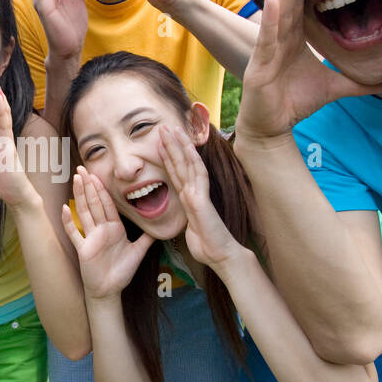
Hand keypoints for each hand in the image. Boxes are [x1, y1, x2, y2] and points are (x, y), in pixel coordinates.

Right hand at [60, 167, 153, 299]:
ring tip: (75, 179)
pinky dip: (69, 221)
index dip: (102, 189)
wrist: (110, 290)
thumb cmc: (121, 272)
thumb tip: (160, 227)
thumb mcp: (138, 252)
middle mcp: (101, 229)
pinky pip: (74, 233)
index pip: (107, 204)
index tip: (96, 174)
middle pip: (94, 203)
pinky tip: (65, 208)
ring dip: (79, 195)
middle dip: (88, 185)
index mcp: (113, 227)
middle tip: (82, 168)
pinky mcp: (83, 248)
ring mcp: (90, 238)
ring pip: (84, 212)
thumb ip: (147, 238)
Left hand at [158, 124, 243, 269]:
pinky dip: (192, 159)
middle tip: (163, 126)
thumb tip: (186, 223)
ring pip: (188, 163)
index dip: (169, 157)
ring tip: (170, 128)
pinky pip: (197, 174)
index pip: (177, 173)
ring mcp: (199, 193)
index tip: (161, 143)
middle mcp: (194, 192)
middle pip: (181, 163)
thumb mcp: (191, 230)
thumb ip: (188, 221)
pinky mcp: (201, 199)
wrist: (220, 255)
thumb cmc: (207, 246)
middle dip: (172, 144)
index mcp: (189, 198)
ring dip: (179, 145)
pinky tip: (187, 146)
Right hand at [235, 0, 381, 142]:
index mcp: (296, 35)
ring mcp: (268, 47)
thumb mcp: (334, 89)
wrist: (270, 128)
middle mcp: (281, 35)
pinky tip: (274, 0)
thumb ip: (359, 82)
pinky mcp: (260, 64)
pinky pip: (267, 38)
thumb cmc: (294, 103)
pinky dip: (271, 19)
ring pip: (281, 10)